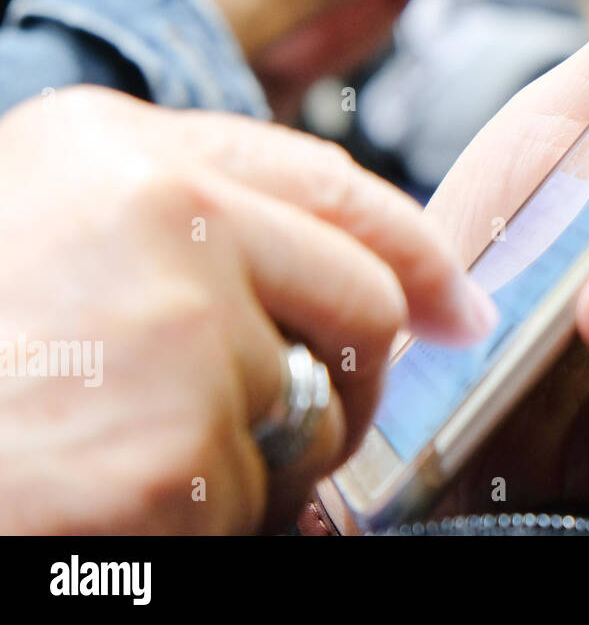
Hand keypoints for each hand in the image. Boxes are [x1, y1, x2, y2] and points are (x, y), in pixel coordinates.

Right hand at [0, 87, 494, 532]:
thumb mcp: (50, 225)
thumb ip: (199, 218)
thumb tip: (377, 278)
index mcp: (122, 148)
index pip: (337, 185)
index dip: (416, 254)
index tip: (455, 305)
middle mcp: (156, 215)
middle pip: (361, 301)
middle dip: (352, 376)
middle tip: (291, 419)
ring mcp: (169, 334)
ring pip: (310, 414)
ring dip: (254, 459)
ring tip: (127, 455)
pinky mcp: (166, 461)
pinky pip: (255, 499)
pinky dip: (207, 521)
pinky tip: (111, 502)